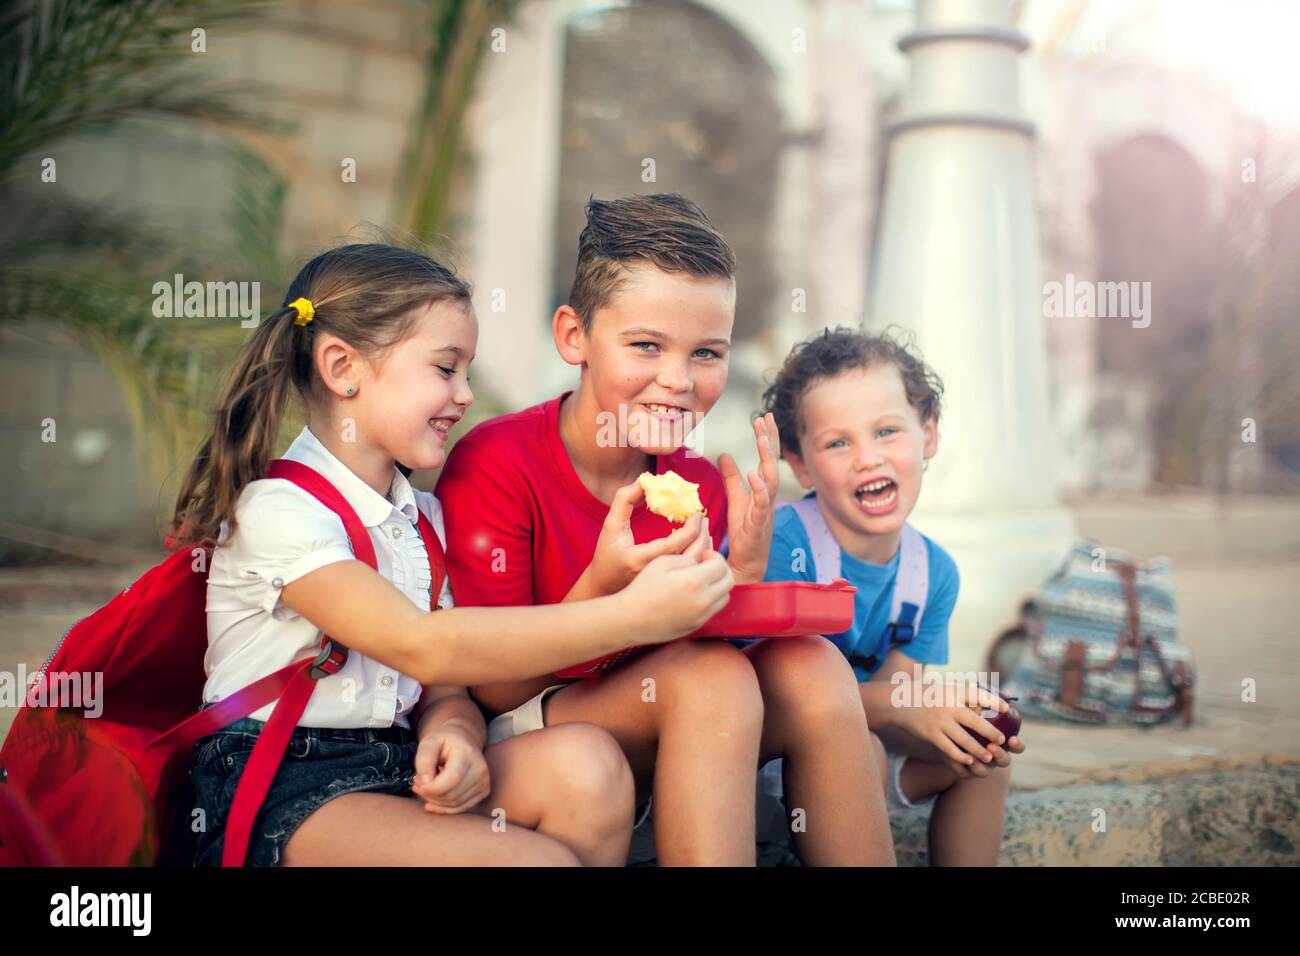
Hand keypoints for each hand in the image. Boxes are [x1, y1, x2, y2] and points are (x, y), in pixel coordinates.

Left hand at [411, 724, 490, 813]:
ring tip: (425, 788)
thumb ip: (424, 760)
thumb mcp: (429, 742)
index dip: (431, 788)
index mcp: (467, 754)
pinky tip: (433, 799)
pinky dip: (444, 807)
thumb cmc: (444, 741)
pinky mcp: (483, 791)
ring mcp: (484, 782)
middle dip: (430, 794)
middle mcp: (480, 769)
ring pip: (455, 804)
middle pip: (452, 795)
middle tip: (417, 785)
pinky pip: (460, 808)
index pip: (452, 779)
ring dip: (435, 801)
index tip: (416, 784)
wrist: (464, 740)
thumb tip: (425, 783)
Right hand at [583, 480, 709, 595]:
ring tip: (703, 527)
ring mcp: (664, 583)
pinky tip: (698, 542)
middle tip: (703, 516)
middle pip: (691, 557)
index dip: (691, 527)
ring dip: (704, 545)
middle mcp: (655, 575)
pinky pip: (692, 572)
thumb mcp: (611, 525)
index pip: (674, 545)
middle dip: (702, 534)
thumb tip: (644, 481)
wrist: (606, 585)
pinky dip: (699, 555)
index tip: (696, 512)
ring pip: (696, 567)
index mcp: (640, 559)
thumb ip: (624, 501)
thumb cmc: (607, 555)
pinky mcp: (670, 587)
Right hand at [619, 537, 733, 643]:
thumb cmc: (643, 587)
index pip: (720, 564)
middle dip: (721, 569)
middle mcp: (703, 600)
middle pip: (729, 581)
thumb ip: (688, 558)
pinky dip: (711, 599)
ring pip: (725, 597)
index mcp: (694, 580)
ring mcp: (702, 615)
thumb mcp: (663, 562)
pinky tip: (695, 594)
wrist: (631, 618)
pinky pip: (714, 609)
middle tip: (707, 566)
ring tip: (702, 580)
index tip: (703, 555)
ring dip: (718, 585)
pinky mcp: (697, 626)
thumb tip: (702, 562)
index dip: (714, 555)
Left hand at [717, 413, 779, 583]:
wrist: (746, 561)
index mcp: (763, 489)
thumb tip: (724, 454)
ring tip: (762, 439)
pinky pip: (762, 504)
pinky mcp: (759, 524)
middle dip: (770, 441)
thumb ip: (732, 477)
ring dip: (767, 459)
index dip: (767, 438)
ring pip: (770, 480)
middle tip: (765, 419)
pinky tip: (754, 474)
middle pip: (772, 463)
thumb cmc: (744, 531)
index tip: (764, 417)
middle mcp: (768, 497)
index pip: (767, 458)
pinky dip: (759, 489)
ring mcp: (765, 510)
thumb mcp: (736, 498)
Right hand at [896, 683, 1019, 778]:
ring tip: (989, 757)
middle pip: (975, 722)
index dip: (995, 701)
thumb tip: (1005, 696)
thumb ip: (971, 691)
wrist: (898, 701)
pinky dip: (961, 757)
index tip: (1008, 709)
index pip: (979, 694)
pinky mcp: (931, 735)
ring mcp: (940, 722)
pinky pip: (950, 750)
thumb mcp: (948, 686)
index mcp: (953, 692)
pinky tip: (970, 761)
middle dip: (991, 733)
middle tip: (1002, 741)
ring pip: (965, 740)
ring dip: (979, 751)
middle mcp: (948, 706)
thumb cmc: (929, 694)